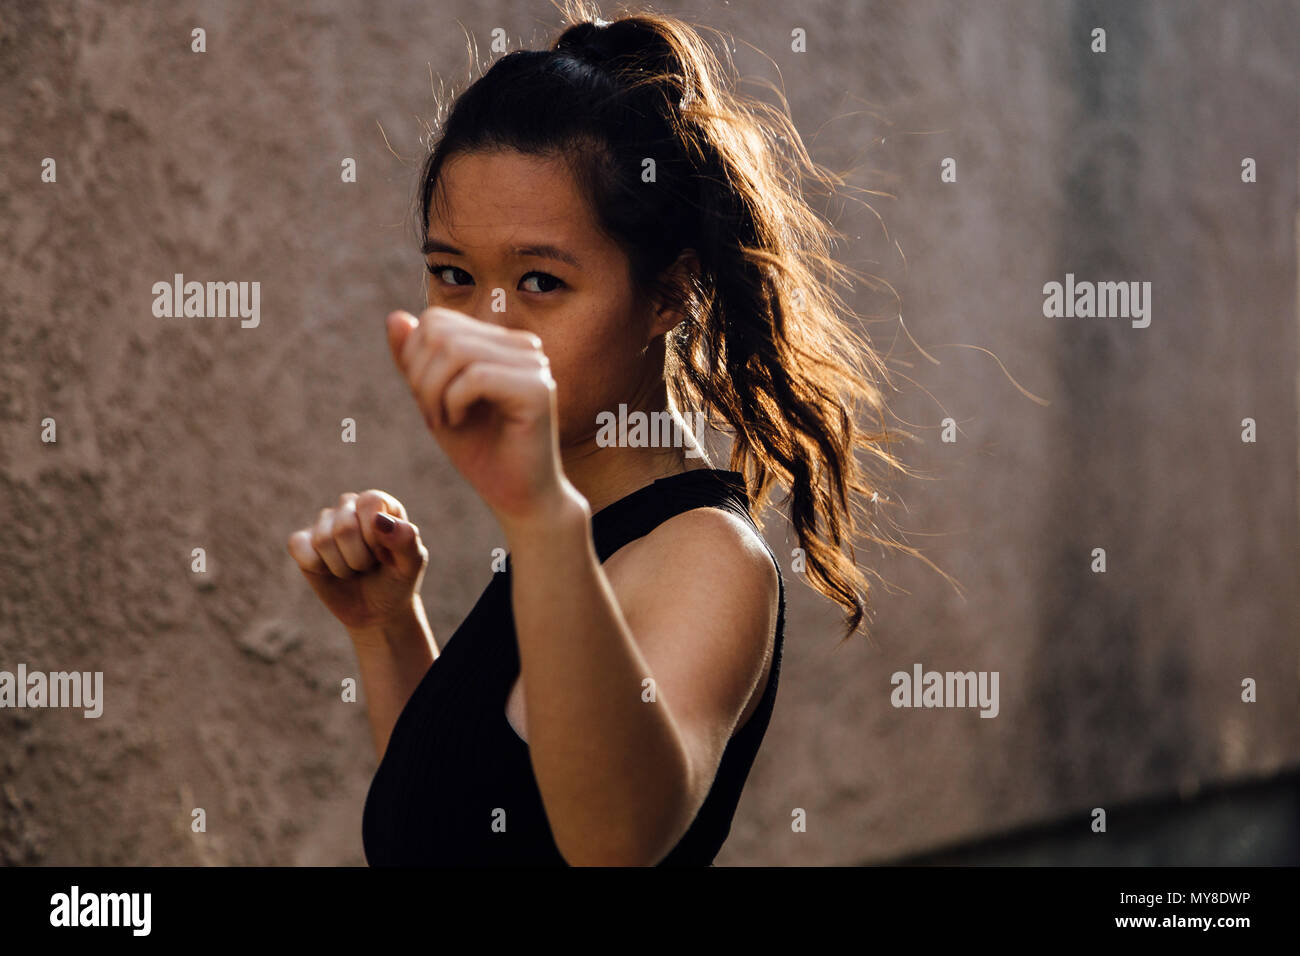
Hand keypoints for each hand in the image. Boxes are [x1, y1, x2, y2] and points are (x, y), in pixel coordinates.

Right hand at [286, 490, 427, 631]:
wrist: (377, 610)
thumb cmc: (396, 580)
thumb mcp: (411, 564)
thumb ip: (406, 540)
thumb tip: (380, 520)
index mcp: (379, 503)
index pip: (369, 502)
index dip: (376, 536)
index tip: (385, 554)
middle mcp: (349, 505)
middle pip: (345, 526)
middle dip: (360, 558)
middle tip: (368, 566)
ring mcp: (324, 522)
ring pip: (324, 541)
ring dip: (343, 567)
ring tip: (354, 569)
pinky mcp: (301, 541)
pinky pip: (298, 547)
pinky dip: (318, 567)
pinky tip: (330, 571)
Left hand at [386, 307, 580, 528]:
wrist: (519, 498)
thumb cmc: (481, 453)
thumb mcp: (434, 400)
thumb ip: (415, 361)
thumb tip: (395, 317)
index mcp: (501, 342)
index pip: (437, 320)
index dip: (414, 360)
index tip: (426, 402)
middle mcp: (523, 346)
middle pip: (441, 331)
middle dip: (420, 377)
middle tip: (432, 416)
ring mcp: (534, 364)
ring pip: (455, 349)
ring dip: (433, 392)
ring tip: (443, 422)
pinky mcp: (538, 389)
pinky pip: (475, 376)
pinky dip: (453, 402)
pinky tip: (459, 424)